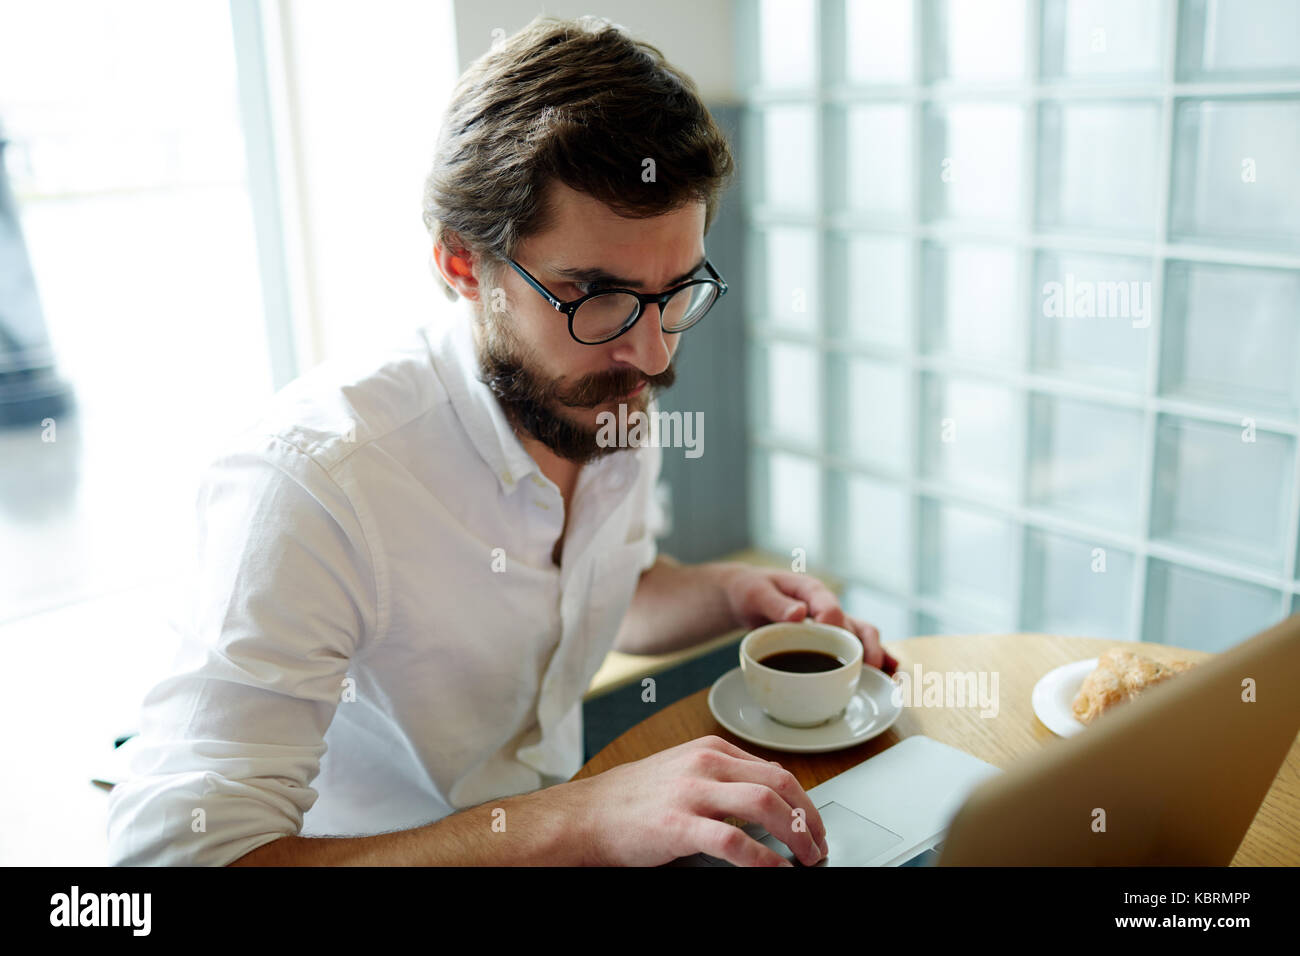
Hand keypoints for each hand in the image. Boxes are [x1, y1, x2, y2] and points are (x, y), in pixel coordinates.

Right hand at [566, 735, 828, 866]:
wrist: (585, 816)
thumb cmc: (631, 799)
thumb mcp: (681, 771)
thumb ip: (721, 777)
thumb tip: (766, 797)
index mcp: (710, 749)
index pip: (775, 770)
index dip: (803, 801)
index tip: (814, 824)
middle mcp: (705, 763)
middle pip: (780, 783)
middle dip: (810, 817)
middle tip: (819, 845)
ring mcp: (692, 792)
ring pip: (765, 804)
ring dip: (796, 834)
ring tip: (806, 858)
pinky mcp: (678, 825)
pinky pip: (734, 841)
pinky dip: (763, 858)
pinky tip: (775, 870)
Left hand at [719, 563, 897, 674]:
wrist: (747, 596)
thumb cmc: (750, 591)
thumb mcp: (755, 593)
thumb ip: (775, 603)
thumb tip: (798, 613)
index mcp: (811, 591)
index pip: (828, 605)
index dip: (833, 620)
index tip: (830, 633)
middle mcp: (828, 607)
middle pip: (855, 625)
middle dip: (867, 646)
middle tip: (871, 665)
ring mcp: (832, 625)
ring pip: (862, 639)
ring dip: (877, 656)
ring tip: (889, 677)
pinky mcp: (829, 640)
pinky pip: (854, 649)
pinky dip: (873, 661)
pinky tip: (887, 677)